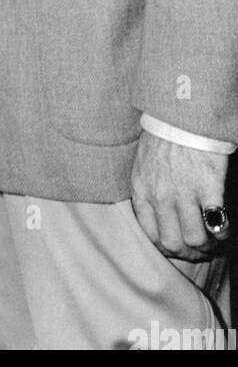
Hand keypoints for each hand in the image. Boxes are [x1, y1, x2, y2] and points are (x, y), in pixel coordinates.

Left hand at [130, 130, 230, 261]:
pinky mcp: (208, 186)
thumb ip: (148, 190)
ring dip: (208, 245)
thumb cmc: (164, 136)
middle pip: (173, 243)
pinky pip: (216, 223)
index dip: (168, 249)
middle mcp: (160, 194)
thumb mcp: (143, 163)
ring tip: (214, 240)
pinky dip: (223, 232)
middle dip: (190, 253)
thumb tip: (158, 219)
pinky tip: (224, 226)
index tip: (181, 249)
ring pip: (195, 239)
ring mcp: (184, 191)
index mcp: (141, 188)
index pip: (151, 235)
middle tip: (202, 250)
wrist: (182, 112)